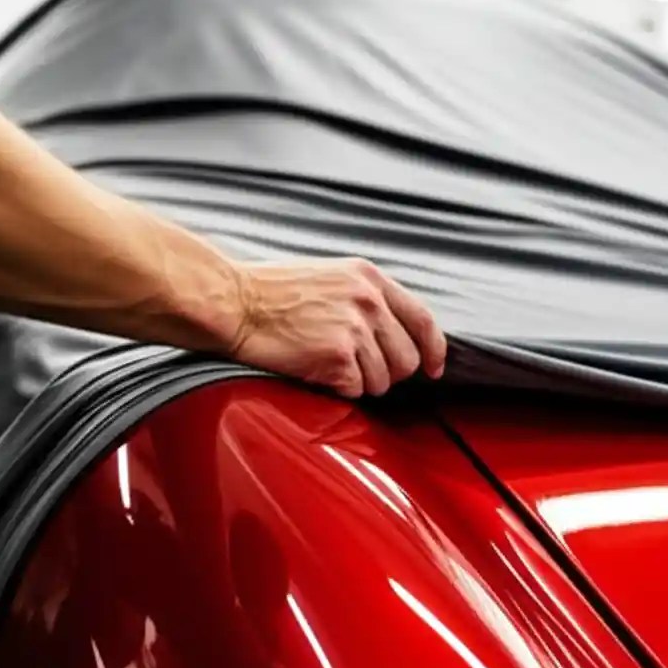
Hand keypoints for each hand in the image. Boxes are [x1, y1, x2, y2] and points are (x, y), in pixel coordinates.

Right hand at [224, 258, 446, 397]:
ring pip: (382, 381)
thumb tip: (395, 332)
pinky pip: (356, 390)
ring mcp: (354, 328)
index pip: (423, 320)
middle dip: (388, 374)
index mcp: (370, 278)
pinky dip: (338, 390)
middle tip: (356, 371)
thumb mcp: (331, 277)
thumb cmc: (271, 293)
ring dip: (359, 384)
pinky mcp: (336, 355)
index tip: (433, 369)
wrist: (234, 302)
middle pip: (407, 359)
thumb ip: (366, 298)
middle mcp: (369, 301)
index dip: (433, 351)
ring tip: (327, 367)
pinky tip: (315, 371)